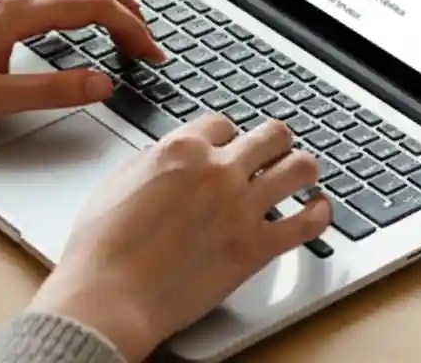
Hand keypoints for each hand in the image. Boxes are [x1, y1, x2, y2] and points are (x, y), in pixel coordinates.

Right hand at [30, 114, 332, 361]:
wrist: (108, 296)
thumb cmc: (101, 249)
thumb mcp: (119, 182)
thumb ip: (155, 163)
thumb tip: (172, 158)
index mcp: (182, 150)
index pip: (224, 124)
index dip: (228, 137)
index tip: (230, 148)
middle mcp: (218, 170)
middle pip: (271, 134)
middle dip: (273, 143)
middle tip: (273, 155)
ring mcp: (241, 207)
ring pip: (299, 167)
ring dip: (302, 168)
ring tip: (301, 175)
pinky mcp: (256, 246)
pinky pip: (307, 223)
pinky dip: (319, 214)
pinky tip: (319, 210)